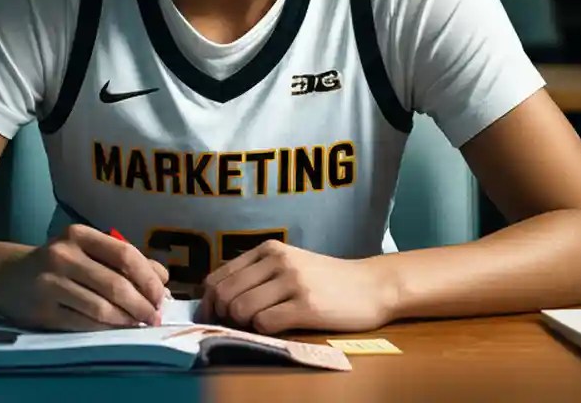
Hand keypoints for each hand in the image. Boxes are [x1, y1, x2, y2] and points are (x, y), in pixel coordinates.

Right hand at [0, 224, 169, 330]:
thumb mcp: (90, 251)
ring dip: (126, 319)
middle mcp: (63, 255)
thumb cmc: (61, 264)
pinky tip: (117, 330)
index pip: (124, 254)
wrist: (10, 277)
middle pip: (115, 284)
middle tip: (155, 317)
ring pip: (100, 307)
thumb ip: (126, 261)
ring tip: (139, 325)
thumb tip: (163, 280)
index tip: (161, 296)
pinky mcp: (43, 311)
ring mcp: (50, 283)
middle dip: (142, 304)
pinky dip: (106, 329)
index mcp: (79, 235)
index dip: (148, 277)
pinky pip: (83, 323)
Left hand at [200, 240, 391, 334]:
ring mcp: (293, 281)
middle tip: (235, 326)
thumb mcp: (290, 265)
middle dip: (222, 316)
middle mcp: (278, 260)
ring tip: (261, 324)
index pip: (217, 277)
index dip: (208, 303)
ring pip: (241, 309)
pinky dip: (264, 331)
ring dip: (244, 324)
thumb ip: (257, 275)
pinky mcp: (307, 305)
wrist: (372, 286)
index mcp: (268, 249)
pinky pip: (265, 323)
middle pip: (224, 295)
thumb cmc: (327, 280)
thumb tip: (216, 299)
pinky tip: (279, 326)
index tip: (213, 318)